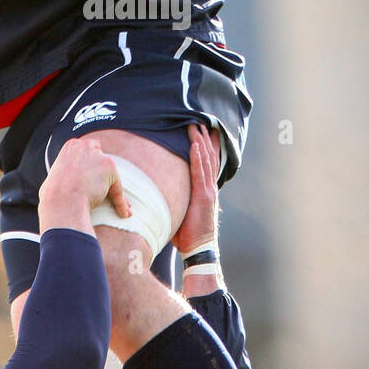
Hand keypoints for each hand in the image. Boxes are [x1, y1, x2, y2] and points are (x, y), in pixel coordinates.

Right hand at [39, 139, 131, 234]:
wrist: (62, 202)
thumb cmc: (55, 197)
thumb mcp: (57, 177)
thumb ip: (69, 173)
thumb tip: (75, 182)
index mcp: (71, 146)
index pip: (88, 150)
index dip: (92, 163)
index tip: (94, 176)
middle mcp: (85, 146)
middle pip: (101, 157)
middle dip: (104, 172)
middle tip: (105, 187)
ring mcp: (98, 156)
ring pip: (111, 175)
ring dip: (114, 188)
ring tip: (121, 205)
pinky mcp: (110, 168)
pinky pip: (118, 188)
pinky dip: (121, 201)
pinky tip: (124, 212)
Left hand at [172, 123, 220, 255]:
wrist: (199, 248)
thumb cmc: (188, 233)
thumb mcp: (183, 212)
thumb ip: (177, 200)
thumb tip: (159, 194)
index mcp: (206, 190)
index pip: (208, 163)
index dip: (208, 146)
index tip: (206, 130)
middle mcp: (209, 187)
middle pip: (209, 156)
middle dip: (205, 137)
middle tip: (201, 120)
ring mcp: (208, 191)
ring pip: (205, 160)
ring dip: (200, 141)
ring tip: (196, 125)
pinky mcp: (203, 197)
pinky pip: (200, 172)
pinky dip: (197, 157)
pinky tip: (194, 145)